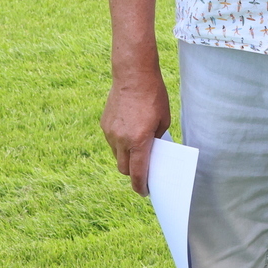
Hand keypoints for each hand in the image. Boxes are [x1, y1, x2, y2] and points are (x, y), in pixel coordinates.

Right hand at [101, 69, 171, 195]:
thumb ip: (157, 139)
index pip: (138, 173)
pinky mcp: (104, 124)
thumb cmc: (154, 96)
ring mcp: (110, 132)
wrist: (133, 75)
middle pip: (124, 168)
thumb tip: (152, 152)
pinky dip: (120, 143)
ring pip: (116, 155)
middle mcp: (121, 139)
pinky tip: (129, 132)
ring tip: (137, 147)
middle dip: (133, 173)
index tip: (144, 192)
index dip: (141, 186)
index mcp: (139, 140)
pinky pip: (111, 142)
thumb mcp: (164, 120)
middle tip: (143, 171)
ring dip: (126, 157)